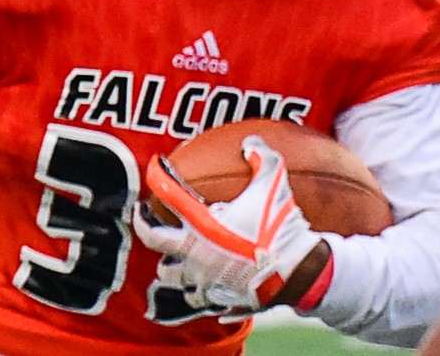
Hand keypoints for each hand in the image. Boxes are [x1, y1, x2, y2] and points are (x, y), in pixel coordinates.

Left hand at [134, 137, 326, 316]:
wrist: (296, 273)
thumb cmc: (281, 229)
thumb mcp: (274, 184)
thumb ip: (261, 158)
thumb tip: (251, 143)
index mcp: (202, 223)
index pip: (168, 195)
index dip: (157, 176)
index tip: (155, 167)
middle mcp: (195, 252)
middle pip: (153, 239)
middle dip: (143, 225)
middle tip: (142, 215)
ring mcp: (202, 278)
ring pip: (169, 274)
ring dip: (167, 263)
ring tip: (170, 256)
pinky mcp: (216, 297)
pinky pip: (195, 297)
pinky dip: (193, 289)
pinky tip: (199, 285)